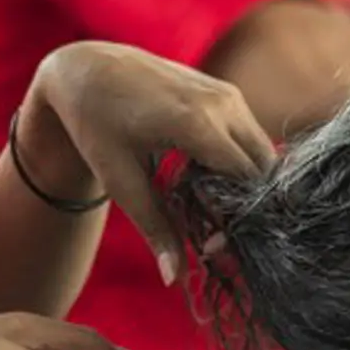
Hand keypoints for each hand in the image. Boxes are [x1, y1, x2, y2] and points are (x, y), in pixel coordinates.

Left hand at [22, 42, 276, 282]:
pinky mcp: (225, 91)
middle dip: (249, 206)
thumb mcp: (121, 181)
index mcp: (197, 123)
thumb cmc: (96, 126)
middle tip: (219, 235)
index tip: (214, 246)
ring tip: (209, 208)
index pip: (246, 182)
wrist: (85, 70)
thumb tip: (174, 279)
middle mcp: (222, 103)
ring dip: (245, 185)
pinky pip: (248, 135)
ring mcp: (227, 93)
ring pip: (261, 152)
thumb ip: (155, 228)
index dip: (239, 219)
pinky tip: (206, 181)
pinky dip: (238, 163)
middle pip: (263, 169)